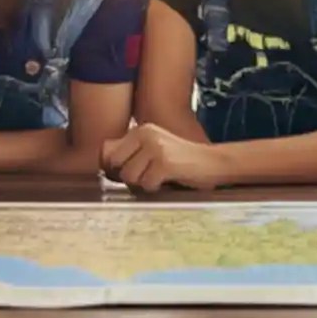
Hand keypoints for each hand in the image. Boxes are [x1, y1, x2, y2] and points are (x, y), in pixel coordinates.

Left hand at [100, 124, 226, 192]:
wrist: (213, 162)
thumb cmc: (181, 161)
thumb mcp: (154, 148)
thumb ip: (131, 153)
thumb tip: (104, 164)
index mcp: (140, 130)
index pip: (108, 151)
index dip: (115, 166)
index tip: (130, 171)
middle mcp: (145, 134)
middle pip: (116, 166)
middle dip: (130, 177)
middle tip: (149, 175)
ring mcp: (155, 147)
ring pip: (129, 177)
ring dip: (144, 183)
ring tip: (160, 176)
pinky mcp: (165, 162)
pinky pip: (146, 184)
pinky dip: (156, 187)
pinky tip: (169, 179)